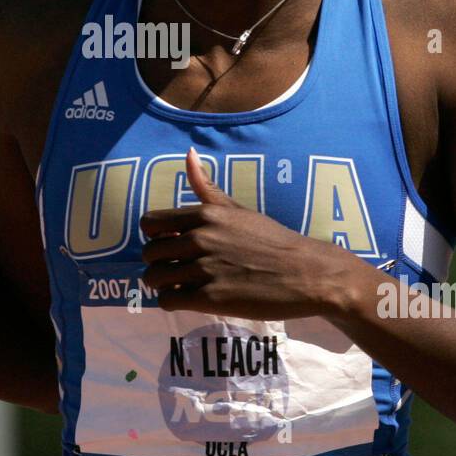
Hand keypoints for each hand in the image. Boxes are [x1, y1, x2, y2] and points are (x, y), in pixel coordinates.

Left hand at [139, 147, 348, 319]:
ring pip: (154, 278)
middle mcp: (200, 238)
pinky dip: (171, 301)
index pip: (150, 223)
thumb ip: (208, 187)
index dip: (154, 237)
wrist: (305, 273)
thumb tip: (189, 153)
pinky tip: (188, 299)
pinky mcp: (210, 298)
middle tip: (176, 270)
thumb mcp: (239, 209)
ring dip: (162, 284)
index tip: (169, 245)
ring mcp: (204, 269)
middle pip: (149, 253)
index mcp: (205, 214)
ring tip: (180, 285)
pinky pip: (168, 300)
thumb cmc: (273, 240)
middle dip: (158, 263)